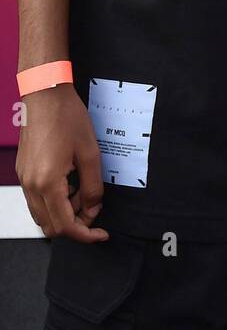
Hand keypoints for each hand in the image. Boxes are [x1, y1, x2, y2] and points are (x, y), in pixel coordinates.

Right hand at [15, 84, 108, 240]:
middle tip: (94, 209)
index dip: (86, 234)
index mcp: (48, 183)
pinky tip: (70, 184)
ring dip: (64, 213)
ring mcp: (24, 180)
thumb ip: (93, 186)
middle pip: (51, 226)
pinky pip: (37, 200)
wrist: (45, 95)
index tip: (101, 233)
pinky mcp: (23, 172)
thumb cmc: (67, 117)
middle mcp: (31, 186)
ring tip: (83, 192)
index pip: (65, 226)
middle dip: (75, 225)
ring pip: (42, 215)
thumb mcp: (90, 153)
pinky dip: (54, 201)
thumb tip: (93, 208)